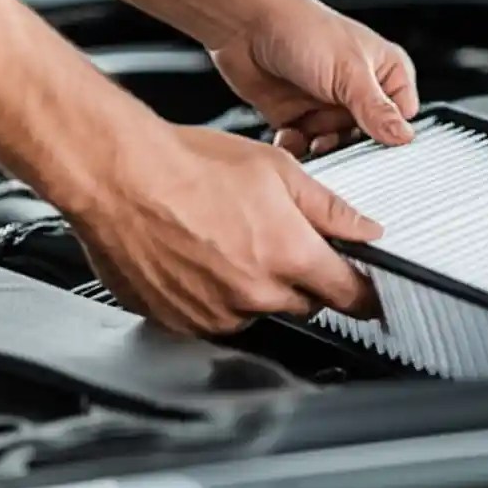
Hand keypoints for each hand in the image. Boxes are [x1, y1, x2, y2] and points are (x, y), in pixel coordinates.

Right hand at [65, 124, 380, 334]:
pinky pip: (213, 318)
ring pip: (257, 312)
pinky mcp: (179, 321)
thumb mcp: (276, 170)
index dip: (364, 293)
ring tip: (227, 240)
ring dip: (255, 288)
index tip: (369, 293)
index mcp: (288, 256)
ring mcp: (215, 313)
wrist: (119, 177)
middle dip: (303, 280)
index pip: (350, 295)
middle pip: (304, 304)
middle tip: (277, 240)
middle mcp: (255, 294)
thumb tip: (367, 229)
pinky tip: (199, 257)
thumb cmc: (188, 166)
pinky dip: (214, 296)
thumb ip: (330, 208)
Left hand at [208, 0, 418, 155]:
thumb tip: (403, 136)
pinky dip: (297, 146)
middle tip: (338, 139)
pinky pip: (305, 145)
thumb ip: (377, 110)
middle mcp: (357, 88)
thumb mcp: (348, 72)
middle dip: (350, 143)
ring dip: (321, 145)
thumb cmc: (301, 28)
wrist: (244, 23)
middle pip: (367, 137)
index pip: (403, 116)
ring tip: (311, 135)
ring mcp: (326, 103)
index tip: (377, 144)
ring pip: (335, 144)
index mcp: (384, 71)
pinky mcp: (297, 115)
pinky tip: (290, 135)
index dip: (391, 134)